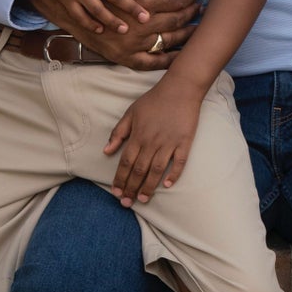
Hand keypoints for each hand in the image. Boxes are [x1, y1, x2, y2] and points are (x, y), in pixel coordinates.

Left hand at [104, 76, 201, 205]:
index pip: (126, 163)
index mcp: (138, 136)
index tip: (116, 193)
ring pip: (156, 170)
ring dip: (148, 187)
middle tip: (126, 203)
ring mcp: (169, 143)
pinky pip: (179, 162)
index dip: (120, 179)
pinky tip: (167, 185)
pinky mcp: (185, 142)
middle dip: (131, 188)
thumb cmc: (154, 100)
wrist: (181, 88)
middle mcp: (152, 142)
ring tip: (143, 199)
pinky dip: (174, 174)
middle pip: (139, 170)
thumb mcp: (131, 112)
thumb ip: (118, 132)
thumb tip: (106, 151)